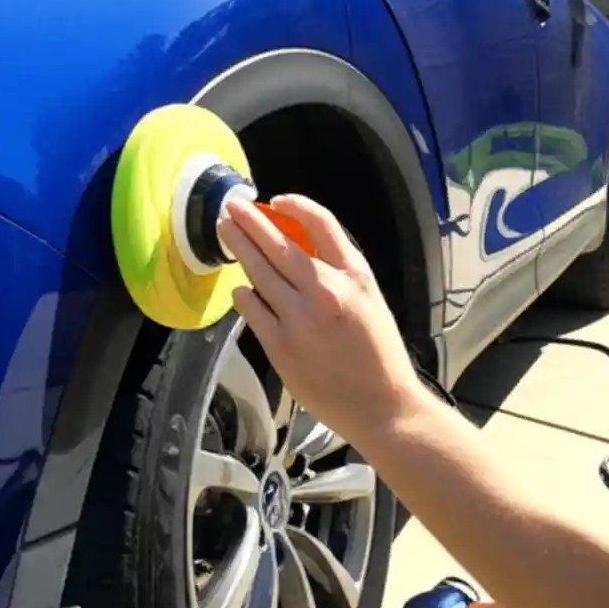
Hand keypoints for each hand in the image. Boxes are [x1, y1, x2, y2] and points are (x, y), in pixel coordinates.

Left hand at [217, 195, 424, 440]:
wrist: (382, 407)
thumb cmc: (380, 356)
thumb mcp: (370, 301)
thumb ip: (339, 275)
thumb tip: (300, 251)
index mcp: (355, 276)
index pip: (321, 224)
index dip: (295, 206)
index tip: (275, 201)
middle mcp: (326, 290)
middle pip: (279, 244)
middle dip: (250, 221)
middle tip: (231, 207)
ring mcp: (300, 318)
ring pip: (259, 273)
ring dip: (240, 248)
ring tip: (226, 233)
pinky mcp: (281, 346)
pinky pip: (253, 309)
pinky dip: (244, 295)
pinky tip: (240, 288)